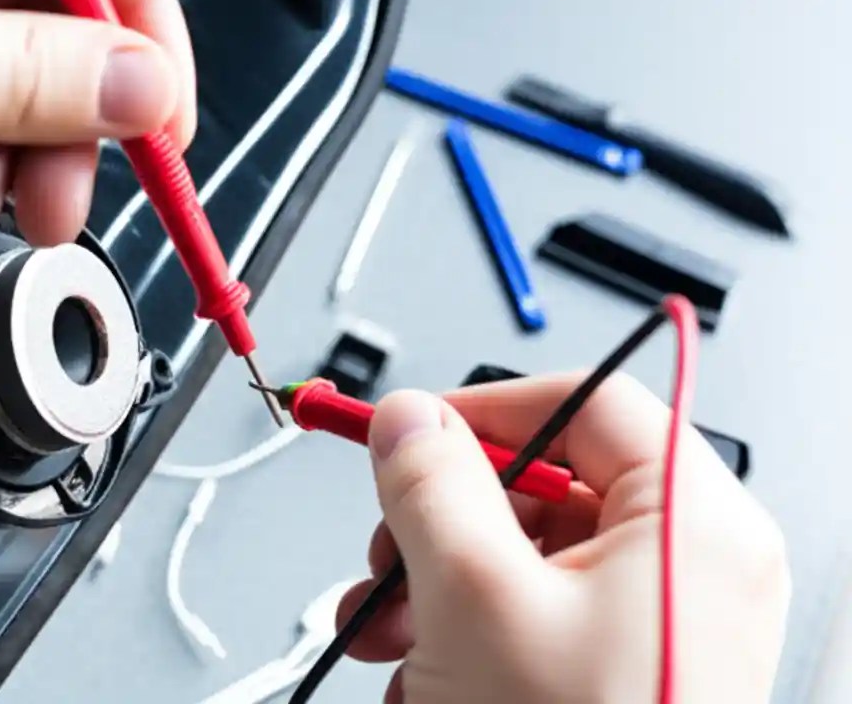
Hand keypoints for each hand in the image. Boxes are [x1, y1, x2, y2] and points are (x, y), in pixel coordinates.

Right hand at [339, 373, 789, 703]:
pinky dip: (463, 636)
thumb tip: (407, 419)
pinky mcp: (618, 669)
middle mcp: (689, 565)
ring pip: (520, 557)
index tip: (407, 432)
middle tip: (386, 556)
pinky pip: (528, 616)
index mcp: (692, 521)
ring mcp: (654, 623)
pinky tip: (425, 680)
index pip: (583, 402)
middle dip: (439, 523)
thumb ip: (430, 483)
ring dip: (433, 588)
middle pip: (541, 484)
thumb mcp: (472, 595)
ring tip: (387, 635)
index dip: (482, 408)